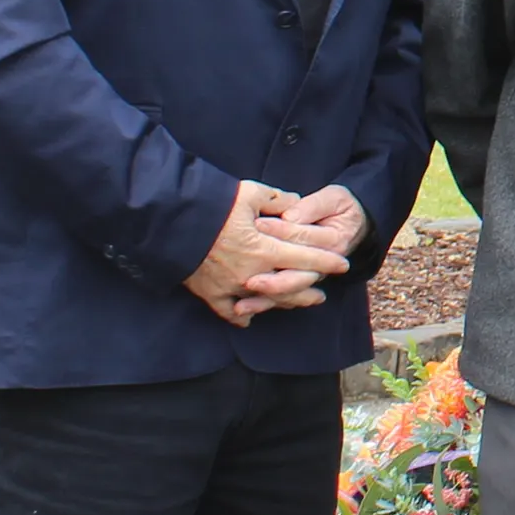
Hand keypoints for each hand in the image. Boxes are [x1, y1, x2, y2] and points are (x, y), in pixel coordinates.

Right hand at [185, 181, 348, 326]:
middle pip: (290, 286)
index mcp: (265, 248)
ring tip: (297, 304)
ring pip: (265, 301)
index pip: (305, 257)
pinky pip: (228, 311)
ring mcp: (232, 287)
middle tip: (322, 294)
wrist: (171, 222)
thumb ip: (276, 199)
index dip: (326, 260)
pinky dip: (240, 315)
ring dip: (284, 303)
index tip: (342, 264)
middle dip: (309, 290)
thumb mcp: (249, 193)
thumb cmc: (212, 204)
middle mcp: (253, 272)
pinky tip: (248, 320)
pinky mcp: (211, 294)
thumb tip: (295, 202)